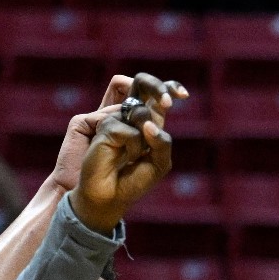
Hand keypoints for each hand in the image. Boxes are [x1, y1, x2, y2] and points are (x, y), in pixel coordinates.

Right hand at [50, 74, 186, 191]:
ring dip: (144, 136)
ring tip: (132, 157)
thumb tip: (148, 124)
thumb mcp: (158, 162)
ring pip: (136, 110)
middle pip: (140, 83)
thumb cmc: (133, 181)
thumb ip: (162, 141)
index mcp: (145, 121)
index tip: (183, 95)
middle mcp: (127, 114)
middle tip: (167, 104)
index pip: (155, 96)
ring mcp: (111, 117)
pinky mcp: (95, 123)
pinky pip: (125, 127)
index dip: (169, 88)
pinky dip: (130, 146)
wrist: (108, 196)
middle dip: (157, 87)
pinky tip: (118, 157)